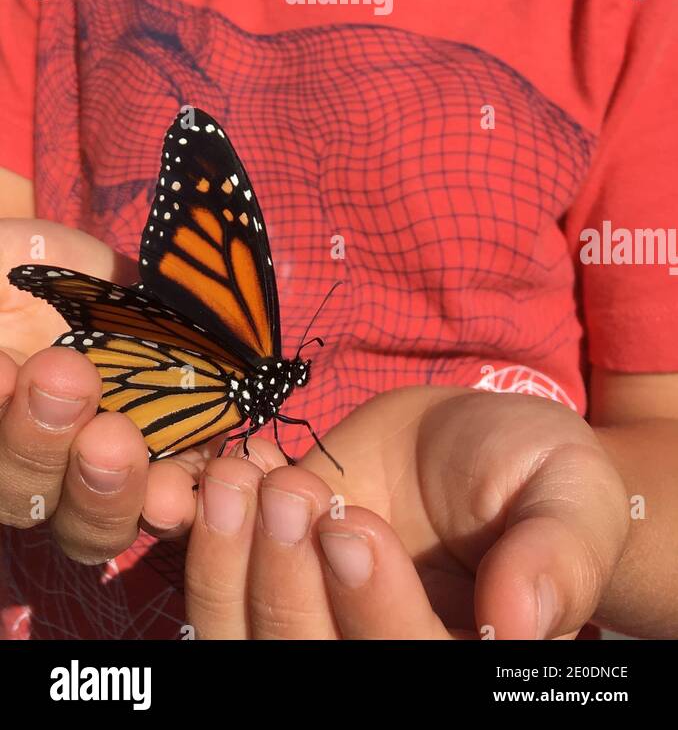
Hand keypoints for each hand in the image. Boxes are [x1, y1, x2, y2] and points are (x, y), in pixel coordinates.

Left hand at [0, 219, 219, 561]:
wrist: (16, 252)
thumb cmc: (93, 278)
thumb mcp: (155, 298)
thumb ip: (199, 335)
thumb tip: (255, 372)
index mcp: (143, 450)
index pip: (162, 507)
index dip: (169, 511)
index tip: (170, 498)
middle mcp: (73, 470)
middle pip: (91, 530)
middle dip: (106, 494)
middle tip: (111, 439)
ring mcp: (13, 453)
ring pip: (22, 498)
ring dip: (40, 443)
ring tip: (54, 373)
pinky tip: (1, 365)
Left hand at [184, 385, 629, 638]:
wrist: (473, 447)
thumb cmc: (540, 478)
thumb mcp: (570, 501)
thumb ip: (554, 560)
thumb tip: (520, 625)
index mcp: (460, 662)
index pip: (409, 668)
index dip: (374, 613)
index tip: (352, 525)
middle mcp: (376, 658)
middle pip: (307, 667)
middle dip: (284, 586)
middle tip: (289, 491)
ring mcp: (312, 624)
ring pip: (241, 641)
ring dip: (223, 565)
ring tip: (239, 478)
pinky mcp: (266, 579)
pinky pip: (210, 584)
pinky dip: (192, 535)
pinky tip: (205, 476)